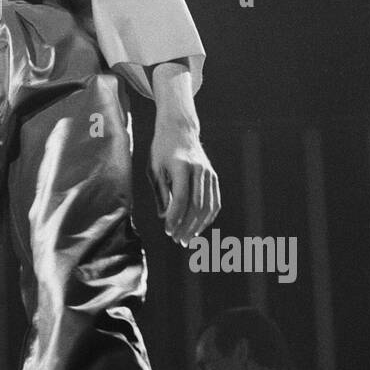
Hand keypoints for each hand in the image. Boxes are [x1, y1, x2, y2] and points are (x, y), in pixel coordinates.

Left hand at [148, 119, 219, 244]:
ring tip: (187, 238)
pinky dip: (208, 217)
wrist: (180, 130)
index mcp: (181, 167)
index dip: (175, 217)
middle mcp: (199, 170)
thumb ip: (160, 193)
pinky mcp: (214, 177)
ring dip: (198, 225)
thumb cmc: (162, 150)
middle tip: (177, 239)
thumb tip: (164, 217)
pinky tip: (199, 227)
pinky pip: (214, 201)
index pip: (181, 198)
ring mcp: (209, 173)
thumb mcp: (154, 168)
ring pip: (208, 206)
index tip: (168, 230)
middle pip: (196, 205)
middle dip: (186, 226)